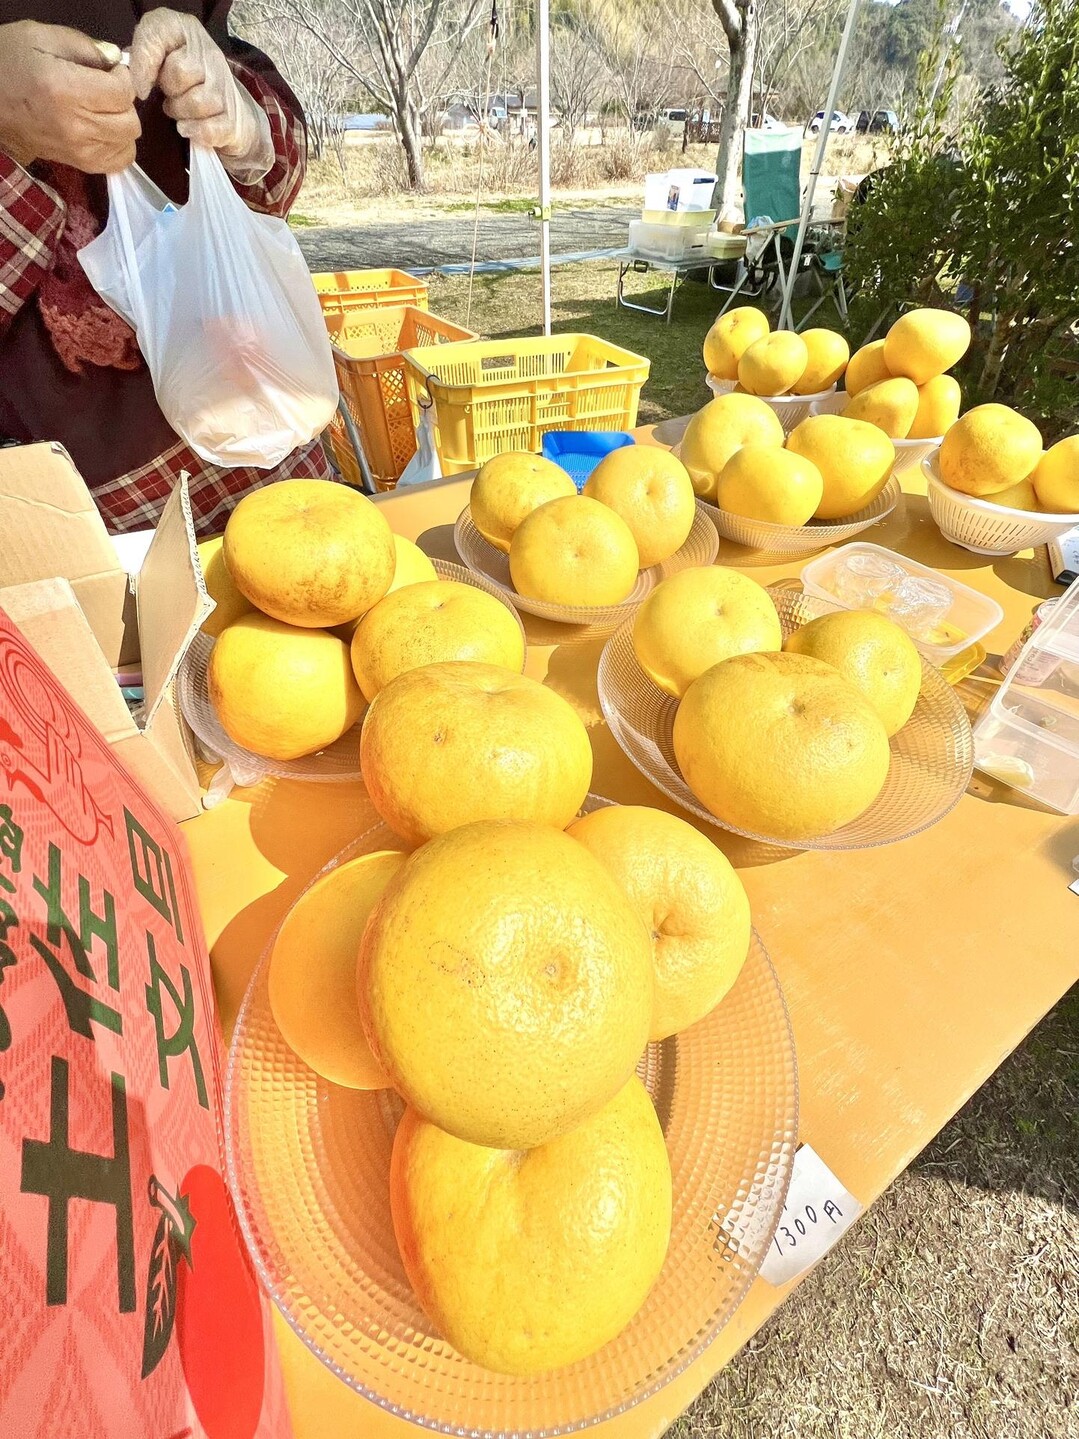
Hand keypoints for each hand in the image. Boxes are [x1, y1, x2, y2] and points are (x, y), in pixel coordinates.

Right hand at [0, 21, 139, 173]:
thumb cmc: (9, 62)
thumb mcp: (40, 36)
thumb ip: (85, 46)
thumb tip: (116, 60)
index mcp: (66, 90)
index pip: (123, 93)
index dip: (122, 78)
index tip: (109, 71)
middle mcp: (75, 125)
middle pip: (130, 123)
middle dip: (124, 103)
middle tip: (106, 90)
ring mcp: (78, 149)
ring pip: (127, 144)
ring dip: (122, 125)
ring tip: (102, 110)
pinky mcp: (78, 163)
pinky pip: (117, 162)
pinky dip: (117, 146)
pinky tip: (104, 131)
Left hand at [129, 9, 271, 178]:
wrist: (228, 111)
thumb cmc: (184, 83)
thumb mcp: (160, 58)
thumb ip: (142, 56)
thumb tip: (132, 78)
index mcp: (186, 30)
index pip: (157, 33)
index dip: (144, 60)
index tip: (141, 83)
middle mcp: (209, 54)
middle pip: (178, 72)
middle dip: (168, 90)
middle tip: (170, 94)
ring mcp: (225, 87)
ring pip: (195, 102)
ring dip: (180, 112)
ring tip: (180, 110)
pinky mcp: (233, 118)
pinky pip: (207, 129)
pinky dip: (194, 131)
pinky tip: (190, 128)